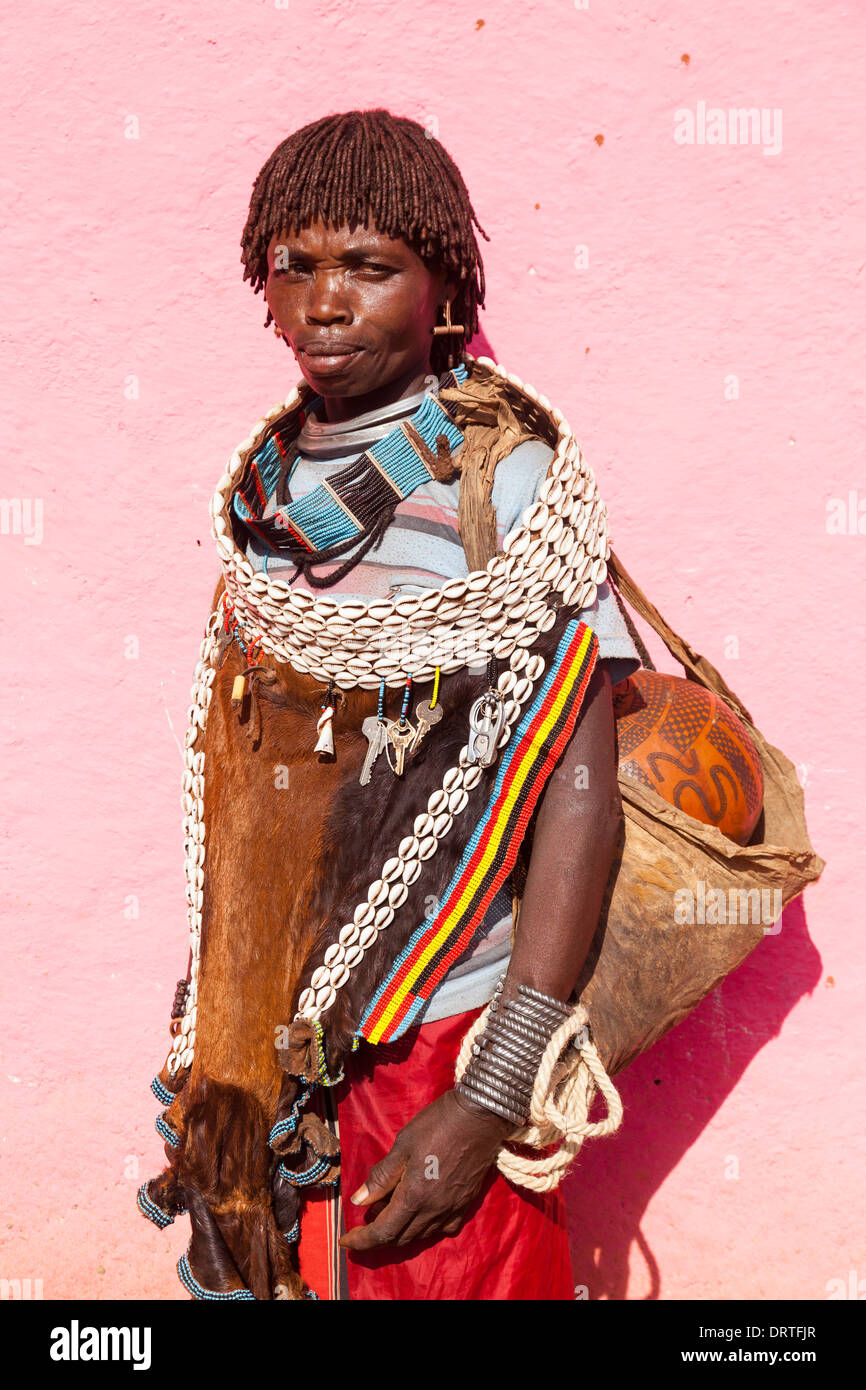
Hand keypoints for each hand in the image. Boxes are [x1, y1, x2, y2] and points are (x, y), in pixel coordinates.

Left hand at [339, 1089, 511, 1251]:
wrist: (480, 1116)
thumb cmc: (437, 1125)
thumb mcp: (402, 1146)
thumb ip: (381, 1177)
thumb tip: (359, 1201)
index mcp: (414, 1198)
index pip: (382, 1233)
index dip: (361, 1240)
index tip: (346, 1240)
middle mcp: (433, 1212)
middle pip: (400, 1238)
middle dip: (378, 1234)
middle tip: (366, 1215)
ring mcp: (452, 1210)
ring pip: (420, 1235)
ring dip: (400, 1229)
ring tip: (389, 1207)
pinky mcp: (466, 1204)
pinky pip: (442, 1228)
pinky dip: (425, 1226)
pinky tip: (420, 1210)